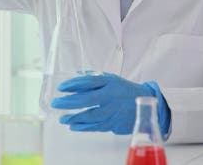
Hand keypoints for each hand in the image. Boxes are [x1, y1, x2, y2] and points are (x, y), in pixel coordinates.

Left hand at [50, 72, 170, 135]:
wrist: (146, 102)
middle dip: (68, 102)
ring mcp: (112, 111)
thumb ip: (94, 77)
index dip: (73, 84)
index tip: (61, 88)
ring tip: (62, 118)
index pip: (88, 81)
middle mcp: (111, 96)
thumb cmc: (125, 90)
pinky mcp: (114, 123)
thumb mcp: (111, 79)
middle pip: (86, 99)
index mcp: (110, 82)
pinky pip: (96, 126)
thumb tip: (76, 75)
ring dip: (74, 118)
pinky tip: (73, 126)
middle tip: (56, 103)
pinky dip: (83, 127)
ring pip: (90, 116)